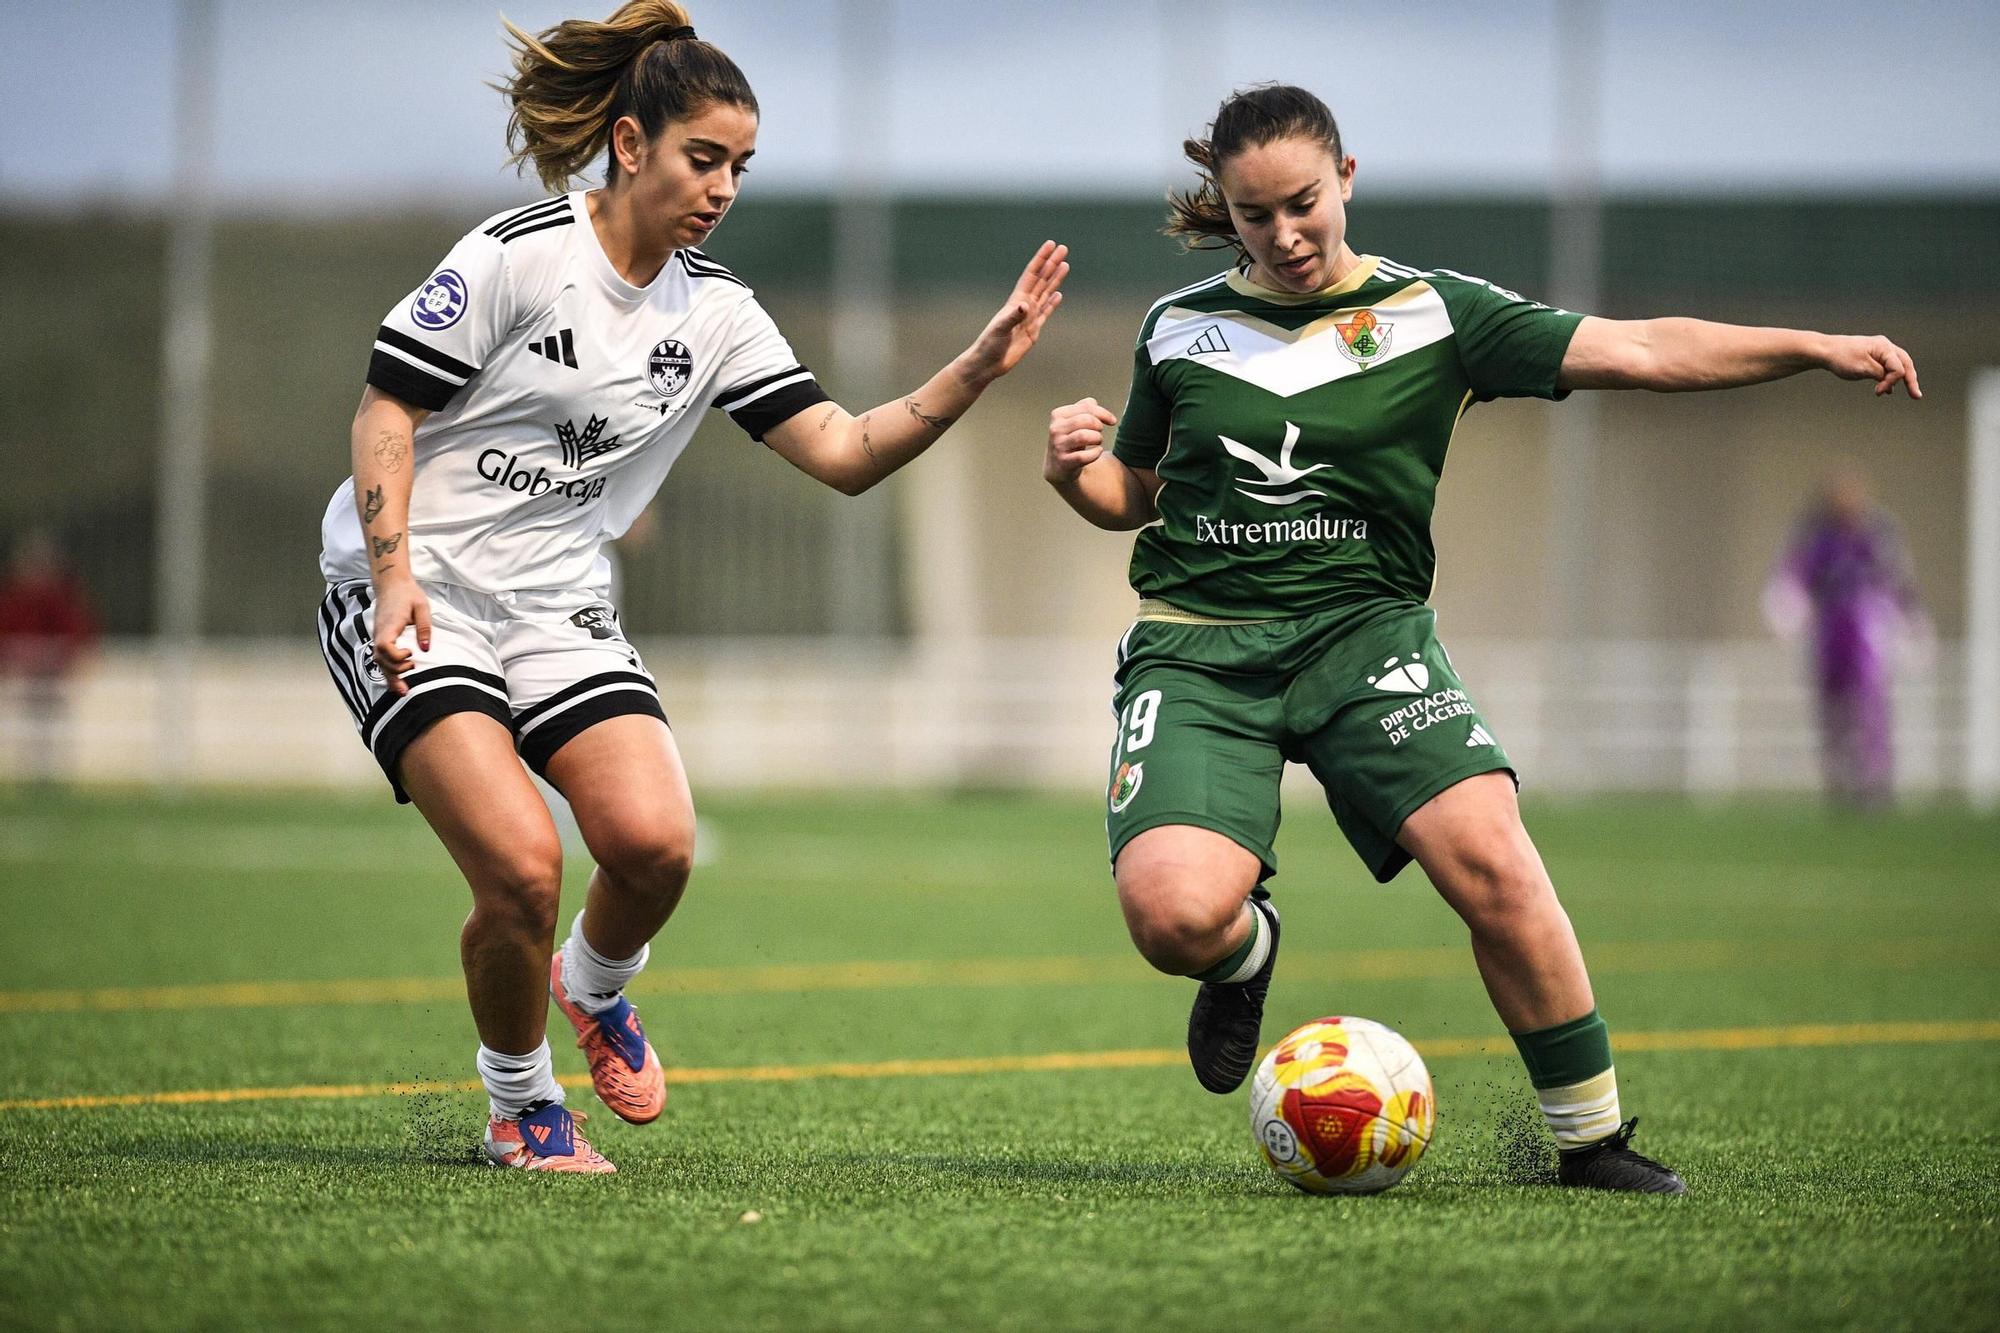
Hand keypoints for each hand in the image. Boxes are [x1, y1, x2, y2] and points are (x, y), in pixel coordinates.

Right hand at [370, 575, 431, 696]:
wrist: (392, 584)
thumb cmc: (408, 594)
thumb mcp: (421, 607)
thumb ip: (424, 628)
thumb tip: (426, 649)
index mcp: (389, 625)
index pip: (384, 646)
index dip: (396, 655)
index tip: (411, 653)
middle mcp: (379, 633)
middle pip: (380, 659)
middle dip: (394, 671)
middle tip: (413, 669)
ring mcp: (378, 636)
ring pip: (379, 661)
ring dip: (390, 676)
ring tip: (404, 690)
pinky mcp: (381, 638)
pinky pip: (381, 658)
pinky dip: (388, 671)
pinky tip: (397, 682)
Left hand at [957, 242, 1068, 385]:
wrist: (988, 363)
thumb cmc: (990, 345)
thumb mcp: (1001, 329)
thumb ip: (1013, 316)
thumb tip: (1025, 305)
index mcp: (1016, 301)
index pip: (1032, 274)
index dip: (1041, 259)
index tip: (1051, 245)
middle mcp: (1024, 305)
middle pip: (1041, 279)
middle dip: (1052, 263)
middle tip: (1064, 248)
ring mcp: (1029, 317)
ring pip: (1045, 292)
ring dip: (1054, 279)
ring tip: (1065, 265)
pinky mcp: (1033, 330)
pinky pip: (1046, 312)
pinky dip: (1052, 303)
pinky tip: (1058, 294)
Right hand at [1045, 397, 1117, 484]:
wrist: (1058, 466)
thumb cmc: (1071, 440)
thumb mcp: (1074, 421)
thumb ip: (1084, 408)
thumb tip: (1094, 403)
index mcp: (1058, 415)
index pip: (1086, 407)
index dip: (1103, 413)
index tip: (1112, 421)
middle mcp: (1056, 429)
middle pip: (1087, 420)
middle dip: (1098, 426)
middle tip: (1099, 432)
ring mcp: (1058, 446)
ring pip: (1084, 436)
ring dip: (1097, 438)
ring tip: (1098, 441)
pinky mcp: (1064, 462)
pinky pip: (1084, 456)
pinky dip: (1095, 453)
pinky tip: (1097, 452)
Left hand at [1822, 334, 1920, 398]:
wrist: (1825, 351)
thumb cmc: (1841, 358)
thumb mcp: (1862, 369)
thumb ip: (1880, 374)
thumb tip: (1890, 381)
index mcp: (1884, 347)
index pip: (1898, 368)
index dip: (1891, 382)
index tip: (1877, 392)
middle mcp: (1885, 346)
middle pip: (1905, 364)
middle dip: (1911, 380)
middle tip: (1916, 396)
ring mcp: (1880, 350)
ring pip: (1898, 364)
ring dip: (1903, 379)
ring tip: (1911, 392)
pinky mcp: (1873, 356)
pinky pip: (1888, 366)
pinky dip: (1891, 377)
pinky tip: (1890, 389)